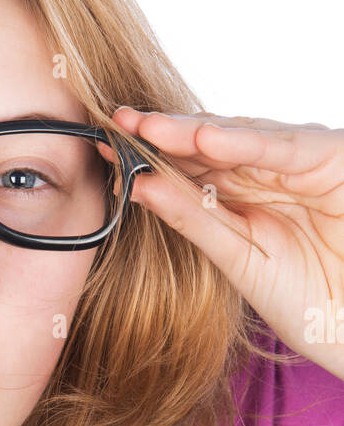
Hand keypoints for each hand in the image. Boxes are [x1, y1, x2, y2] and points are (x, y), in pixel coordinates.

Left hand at [109, 108, 343, 380]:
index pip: (190, 167)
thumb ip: (194, 220)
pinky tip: (204, 137)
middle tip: (114, 126)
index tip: (104, 152)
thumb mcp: (238, 260)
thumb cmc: (306, 299)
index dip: (148, 157)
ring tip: (147, 128)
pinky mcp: (332, 156)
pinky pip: (282, 145)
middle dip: (161, 134)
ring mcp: (301, 160)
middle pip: (208, 143)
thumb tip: (139, 188)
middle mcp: (271, 170)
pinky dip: (244, 141)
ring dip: (191, 130)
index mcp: (244, 195)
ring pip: (239, 136)